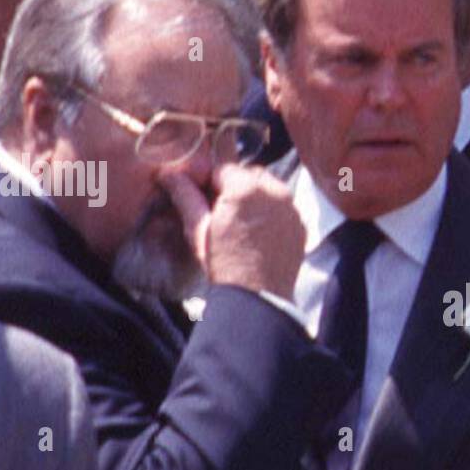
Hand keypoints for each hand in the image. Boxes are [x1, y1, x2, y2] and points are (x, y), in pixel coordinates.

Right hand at [162, 164, 304, 299]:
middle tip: (221, 216)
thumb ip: (185, 196)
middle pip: (247, 176)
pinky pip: (282, 207)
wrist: (257, 300)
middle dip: (233, 189)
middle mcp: (274, 190)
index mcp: (245, 187)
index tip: (203, 203)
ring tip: (240, 226)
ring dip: (253, 198)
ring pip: (267, 189)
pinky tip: (258, 234)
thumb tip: (168, 174)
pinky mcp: (300, 224)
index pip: (221, 170)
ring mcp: (291, 207)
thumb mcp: (199, 229)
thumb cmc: (224, 265)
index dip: (208, 185)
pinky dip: (271, 213)